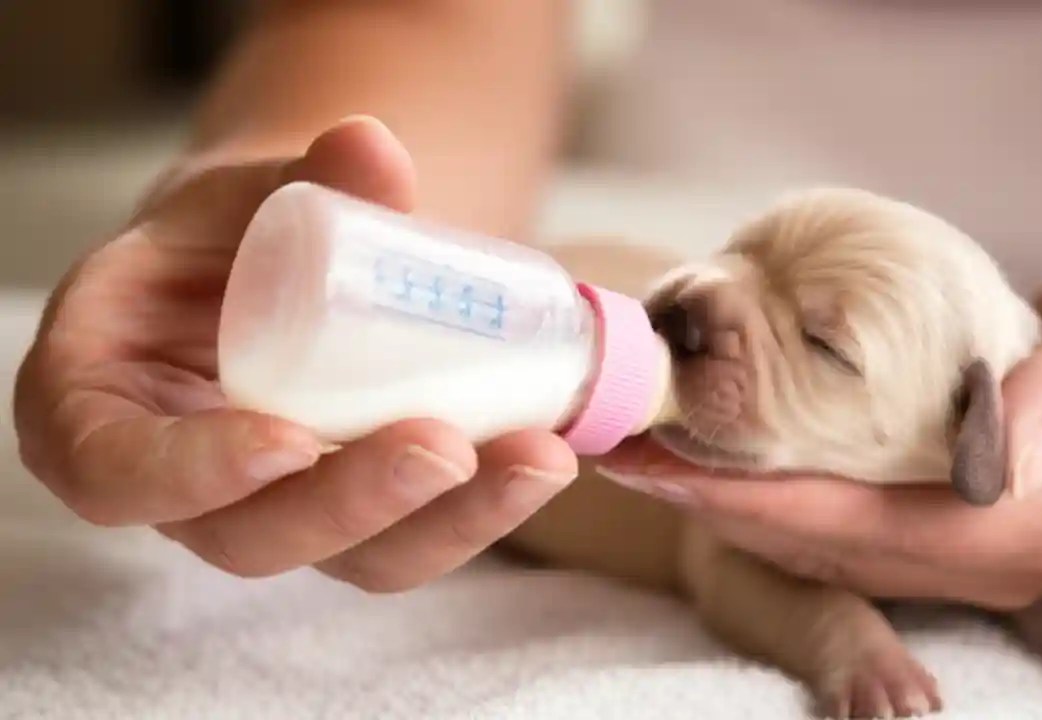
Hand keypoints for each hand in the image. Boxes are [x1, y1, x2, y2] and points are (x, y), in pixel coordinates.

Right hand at [12, 116, 576, 591]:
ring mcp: (277, 509)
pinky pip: (414, 535)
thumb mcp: (249, 192)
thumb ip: (304, 178)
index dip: (194, 473)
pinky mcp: (355, 514)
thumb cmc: (234, 231)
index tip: (287, 441)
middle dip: (355, 503)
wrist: (280, 266)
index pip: (116, 470)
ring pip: (352, 557)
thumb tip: (372, 148)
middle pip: (251, 538)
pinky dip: (482, 506)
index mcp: (102, 403)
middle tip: (447, 448)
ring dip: (450, 521)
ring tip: (537, 459)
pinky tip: (543, 459)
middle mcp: (183, 480)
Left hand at [600, 227, 1041, 609]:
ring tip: (639, 450)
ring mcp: (969, 531)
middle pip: (826, 538)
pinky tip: (718, 445)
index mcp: (1029, 526)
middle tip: (618, 455)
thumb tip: (988, 471)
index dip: (759, 504)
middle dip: (717, 504)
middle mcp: (989, 548)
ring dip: (729, 495)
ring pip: (825, 529)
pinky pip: (846, 502)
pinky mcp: (952, 499)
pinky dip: (774, 478)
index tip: (665, 473)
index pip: (866, 526)